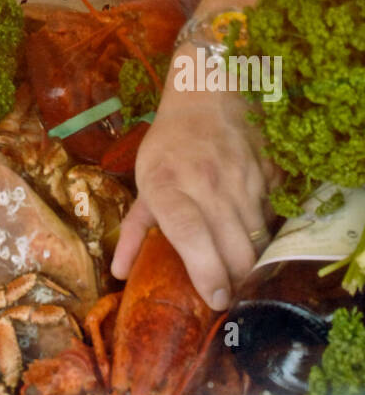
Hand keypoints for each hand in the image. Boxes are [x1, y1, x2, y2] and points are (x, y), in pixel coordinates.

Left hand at [111, 52, 280, 309]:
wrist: (206, 95)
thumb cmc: (168, 145)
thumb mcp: (144, 182)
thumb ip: (133, 230)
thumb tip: (119, 273)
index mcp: (168, 187)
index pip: (191, 237)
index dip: (207, 274)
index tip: (216, 299)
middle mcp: (208, 184)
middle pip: (236, 249)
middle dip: (237, 281)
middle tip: (229, 290)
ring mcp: (243, 178)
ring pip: (260, 239)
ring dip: (253, 261)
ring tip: (241, 269)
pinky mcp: (269, 173)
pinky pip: (275, 217)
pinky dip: (267, 233)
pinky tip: (254, 234)